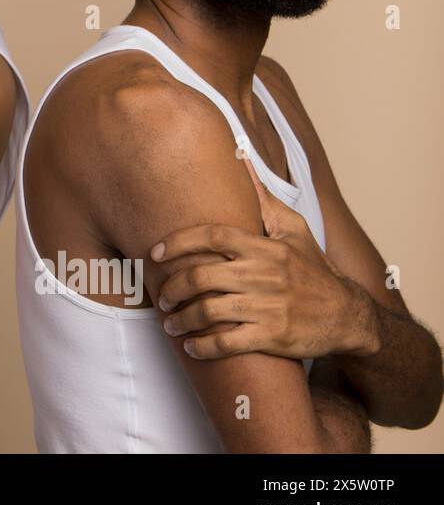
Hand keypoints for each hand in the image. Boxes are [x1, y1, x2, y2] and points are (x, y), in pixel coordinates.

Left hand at [151, 155, 375, 359]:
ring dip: (181, 319)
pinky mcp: (274, 336)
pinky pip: (227, 343)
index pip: (212, 236)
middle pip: (202, 276)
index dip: (178, 243)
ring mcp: (270, 307)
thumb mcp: (293, 229)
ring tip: (171, 324)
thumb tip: (240, 158)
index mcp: (265, 246)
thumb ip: (262, 198)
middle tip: (162, 295)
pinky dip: (202, 346)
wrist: (348, 316)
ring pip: (209, 312)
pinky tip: (190, 346)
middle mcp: (265, 274)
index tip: (156, 254)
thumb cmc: (312, 269)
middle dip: (172, 287)